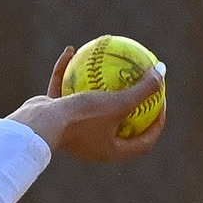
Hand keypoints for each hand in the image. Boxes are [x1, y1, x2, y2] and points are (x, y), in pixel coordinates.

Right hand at [7, 46, 166, 163]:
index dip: (156, 124)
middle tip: (140, 86)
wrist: (39, 125)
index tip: (162, 103)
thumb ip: (143, 90)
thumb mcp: (119, 103)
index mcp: (110, 151)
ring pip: (87, 105)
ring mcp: (72, 130)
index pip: (143, 141)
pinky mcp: (54, 115)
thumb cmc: (82, 119)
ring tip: (105, 66)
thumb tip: (163, 71)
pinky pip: (63, 90)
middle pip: (117, 126)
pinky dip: (67, 73)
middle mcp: (92, 144)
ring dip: (95, 86)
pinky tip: (70, 50)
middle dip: (129, 106)